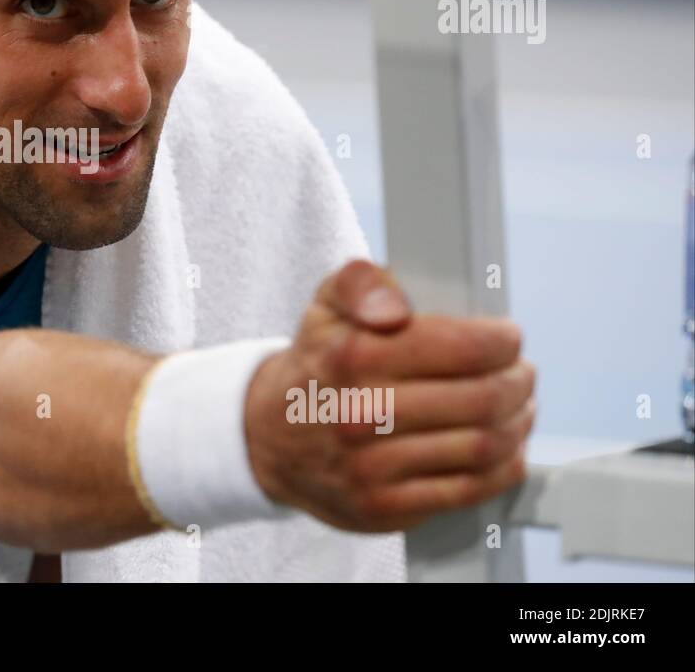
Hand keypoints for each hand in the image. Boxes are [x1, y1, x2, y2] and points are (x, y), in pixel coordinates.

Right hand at [244, 259, 534, 532]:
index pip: (464, 348)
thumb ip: (362, 282)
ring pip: (484, 446)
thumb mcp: (326, 304)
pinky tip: (504, 447)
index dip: (502, 341)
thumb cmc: (317, 365)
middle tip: (520, 373)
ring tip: (517, 406)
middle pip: (483, 399)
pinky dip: (503, 467)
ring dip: (517, 423)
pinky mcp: (384, 507)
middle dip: (517, 382)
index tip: (507, 338)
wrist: (268, 438)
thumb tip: (396, 308)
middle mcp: (360, 414)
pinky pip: (469, 489)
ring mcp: (371, 467)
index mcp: (353, 356)